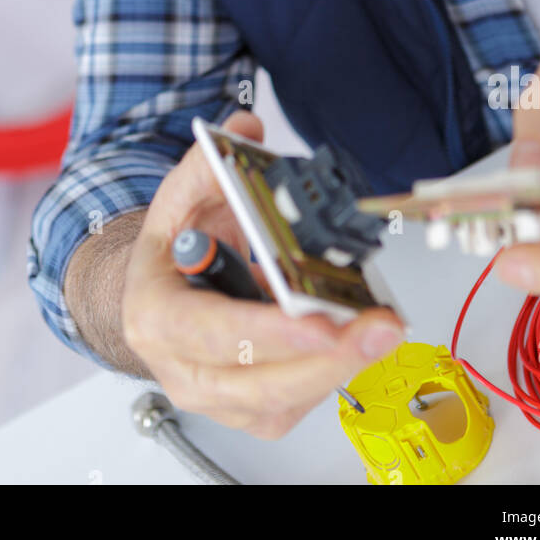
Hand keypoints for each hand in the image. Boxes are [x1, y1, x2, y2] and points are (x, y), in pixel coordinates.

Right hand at [121, 110, 405, 437]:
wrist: (161, 300)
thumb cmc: (172, 259)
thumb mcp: (177, 203)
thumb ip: (208, 165)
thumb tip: (246, 129)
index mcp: (156, 317)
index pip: (210, 332)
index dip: (265, 331)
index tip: (315, 323)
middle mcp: (184, 370)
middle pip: (258, 380)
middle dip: (324, 356)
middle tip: (375, 327)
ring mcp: (219, 398)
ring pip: (284, 399)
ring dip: (339, 367)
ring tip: (383, 329)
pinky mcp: (253, 410)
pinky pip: (299, 402)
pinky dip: (334, 372)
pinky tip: (361, 339)